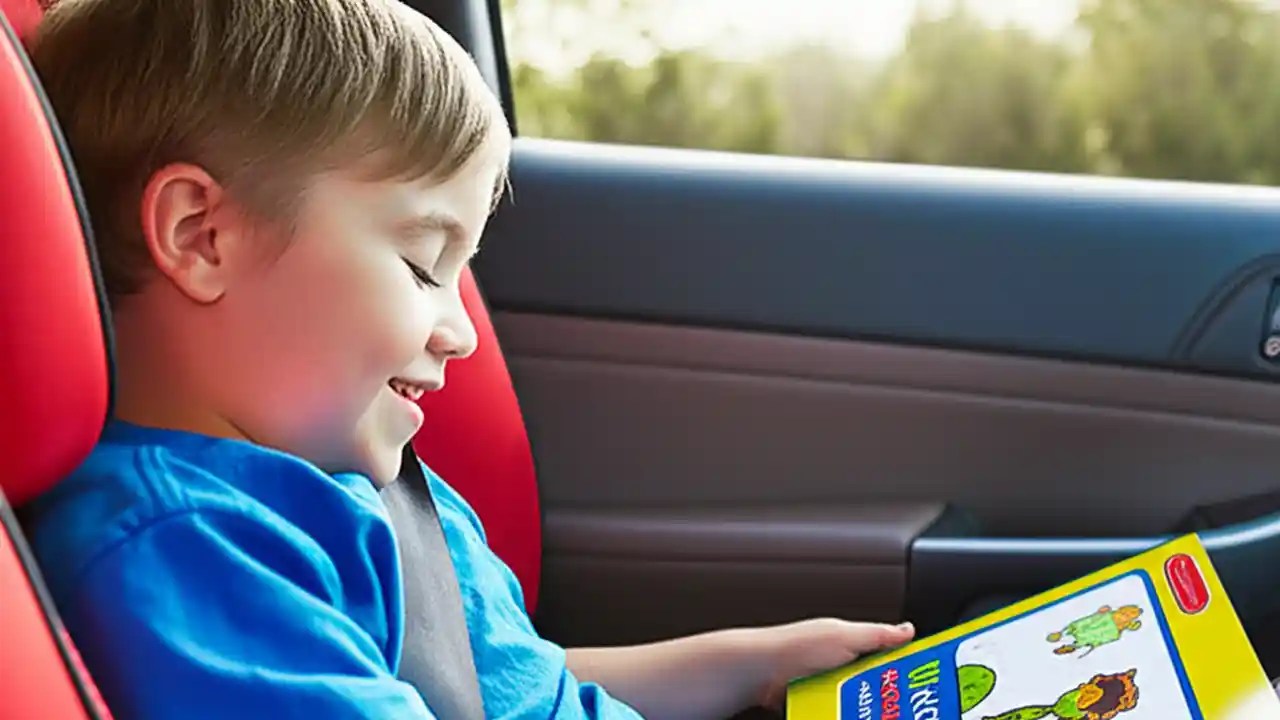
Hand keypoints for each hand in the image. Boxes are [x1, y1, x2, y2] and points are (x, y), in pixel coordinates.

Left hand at [748, 618, 915, 709]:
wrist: (758, 671)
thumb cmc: (795, 646)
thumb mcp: (844, 635)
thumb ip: (877, 634)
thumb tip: (908, 629)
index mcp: (849, 643)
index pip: (885, 656)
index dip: (901, 670)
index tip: (916, 685)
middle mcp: (838, 664)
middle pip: (872, 685)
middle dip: (882, 696)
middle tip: (895, 706)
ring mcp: (824, 686)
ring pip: (855, 702)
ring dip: (862, 708)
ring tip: (872, 713)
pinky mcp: (813, 704)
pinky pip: (834, 711)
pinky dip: (841, 713)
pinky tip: (846, 715)